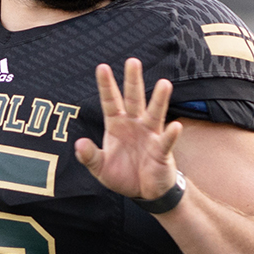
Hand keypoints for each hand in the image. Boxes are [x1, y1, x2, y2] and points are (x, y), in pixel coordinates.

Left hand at [74, 58, 182, 202]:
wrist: (144, 192)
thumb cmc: (123, 175)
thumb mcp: (100, 168)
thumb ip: (89, 156)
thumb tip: (79, 144)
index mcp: (116, 125)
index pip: (110, 101)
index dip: (106, 85)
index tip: (102, 67)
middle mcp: (135, 124)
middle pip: (134, 99)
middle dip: (133, 81)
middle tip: (133, 61)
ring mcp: (150, 135)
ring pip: (154, 113)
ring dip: (159, 99)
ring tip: (164, 84)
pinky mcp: (162, 150)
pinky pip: (166, 141)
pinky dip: (170, 134)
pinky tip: (175, 127)